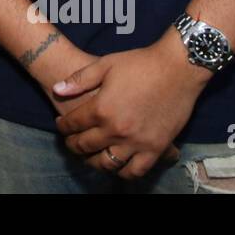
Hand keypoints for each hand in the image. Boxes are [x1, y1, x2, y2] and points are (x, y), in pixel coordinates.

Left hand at [52, 36, 205, 178]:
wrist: (178, 67)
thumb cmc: (140, 63)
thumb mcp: (105, 64)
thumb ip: (79, 80)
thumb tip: (56, 89)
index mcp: (101, 109)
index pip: (72, 125)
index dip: (62, 126)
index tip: (61, 125)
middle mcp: (116, 130)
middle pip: (85, 146)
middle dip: (73, 145)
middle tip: (71, 142)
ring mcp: (137, 142)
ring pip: (107, 164)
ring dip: (94, 162)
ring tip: (91, 156)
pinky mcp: (156, 148)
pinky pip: (136, 171)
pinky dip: (123, 172)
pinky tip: (118, 165)